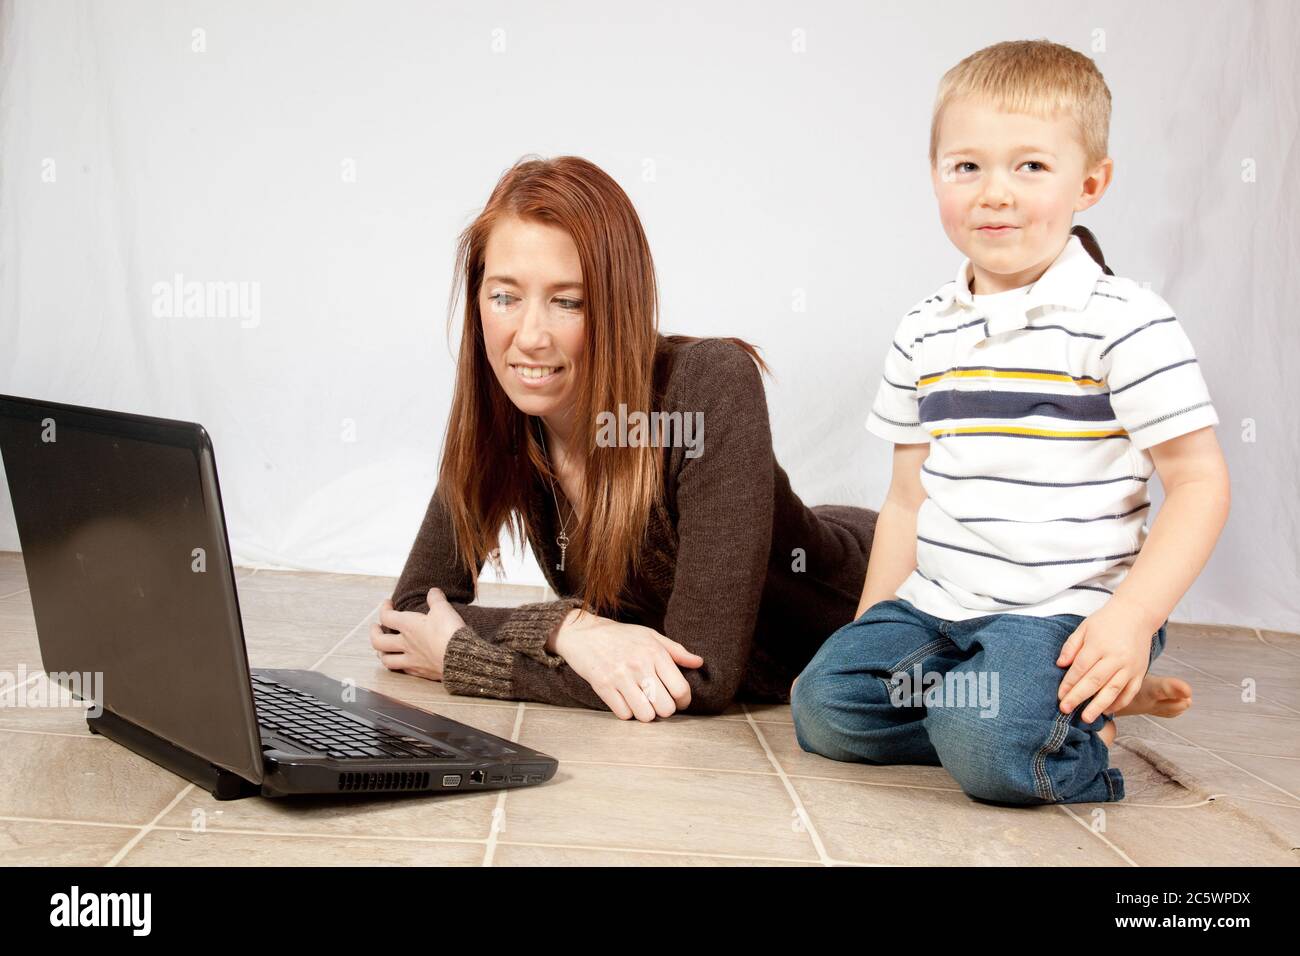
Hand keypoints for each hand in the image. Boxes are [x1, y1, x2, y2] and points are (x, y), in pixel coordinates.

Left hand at [369, 588, 464, 680]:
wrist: (461, 658)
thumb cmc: (450, 633)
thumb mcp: (444, 609)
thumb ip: (436, 599)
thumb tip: (433, 592)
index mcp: (408, 626)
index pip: (386, 616)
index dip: (384, 608)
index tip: (388, 603)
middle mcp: (405, 643)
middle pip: (378, 641)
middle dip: (374, 633)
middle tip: (375, 628)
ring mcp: (411, 659)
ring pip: (386, 659)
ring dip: (381, 653)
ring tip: (382, 649)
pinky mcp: (420, 671)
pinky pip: (403, 670)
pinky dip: (400, 665)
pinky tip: (403, 662)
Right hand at [553, 610, 703, 721]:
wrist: (584, 633)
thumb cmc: (621, 636)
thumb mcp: (651, 636)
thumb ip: (676, 651)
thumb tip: (699, 662)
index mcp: (655, 653)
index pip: (680, 689)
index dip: (684, 701)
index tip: (679, 700)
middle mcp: (639, 666)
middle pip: (665, 708)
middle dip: (665, 709)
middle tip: (660, 702)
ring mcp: (620, 678)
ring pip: (645, 715)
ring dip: (646, 713)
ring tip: (643, 703)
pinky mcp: (603, 687)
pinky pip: (624, 714)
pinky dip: (627, 712)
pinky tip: (627, 701)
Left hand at [1056, 595, 1160, 722]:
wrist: (1136, 615)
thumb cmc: (1106, 622)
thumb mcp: (1084, 628)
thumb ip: (1071, 646)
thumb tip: (1060, 664)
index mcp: (1099, 644)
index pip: (1080, 668)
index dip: (1069, 683)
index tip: (1060, 696)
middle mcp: (1116, 657)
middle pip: (1094, 681)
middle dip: (1078, 697)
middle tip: (1066, 710)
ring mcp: (1130, 666)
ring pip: (1113, 690)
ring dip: (1098, 706)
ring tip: (1086, 718)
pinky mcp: (1140, 672)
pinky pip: (1130, 692)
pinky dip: (1119, 703)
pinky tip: (1107, 711)